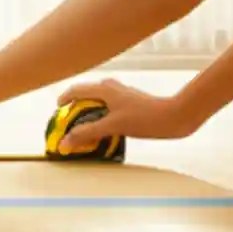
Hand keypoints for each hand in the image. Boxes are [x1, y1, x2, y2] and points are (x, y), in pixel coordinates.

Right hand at [55, 79, 198, 150]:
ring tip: (86, 130)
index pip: (75, 90)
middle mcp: (111, 87)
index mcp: (103, 89)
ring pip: (98, 102)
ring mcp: (122, 94)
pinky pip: (109, 108)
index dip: (63, 101)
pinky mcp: (131, 103)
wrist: (176, 117)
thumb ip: (86, 134)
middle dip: (75, 110)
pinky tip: (106, 131)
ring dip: (89, 114)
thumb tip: (63, 144)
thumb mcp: (112, 126)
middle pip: (86, 95)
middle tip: (70, 125)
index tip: (57, 114)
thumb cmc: (144, 118)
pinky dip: (101, 117)